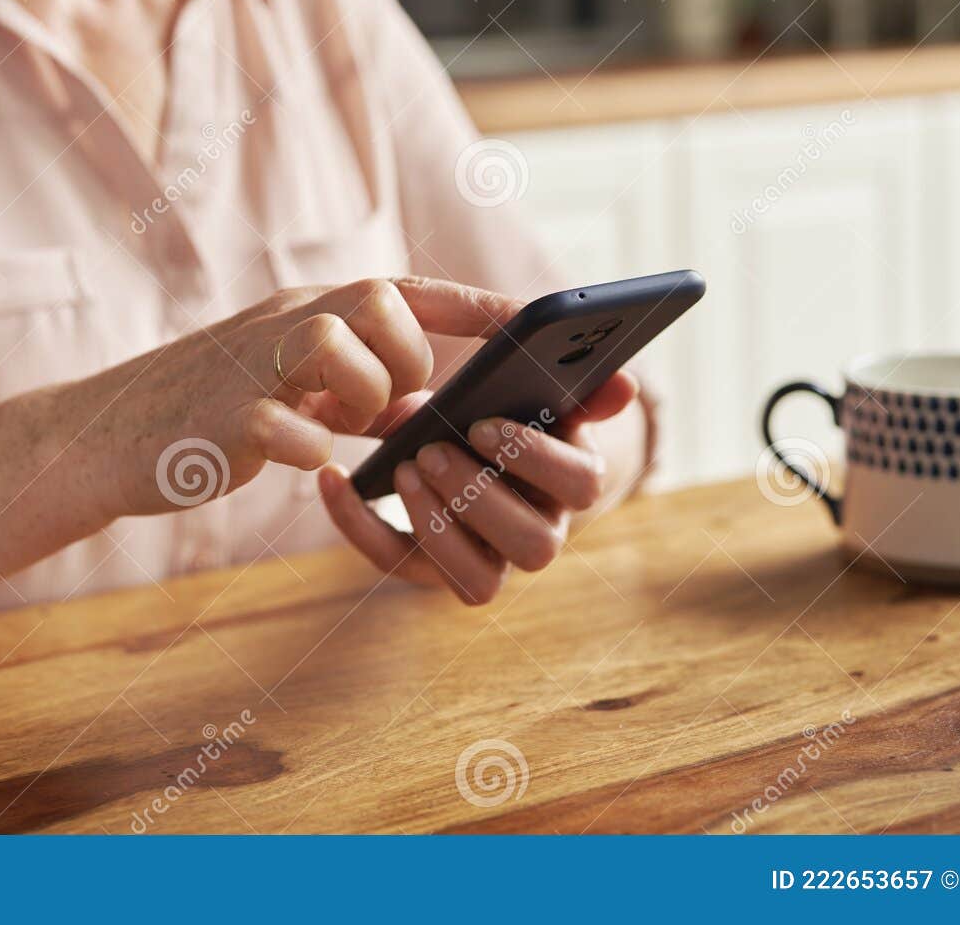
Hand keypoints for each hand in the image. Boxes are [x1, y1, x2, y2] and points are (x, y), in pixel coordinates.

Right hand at [94, 277, 521, 518]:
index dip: (478, 305)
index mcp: (311, 312)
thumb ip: (363, 394)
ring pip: (334, 344)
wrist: (107, 435)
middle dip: (405, 356)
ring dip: (362, 395)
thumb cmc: (215, 410)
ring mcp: (250, 367)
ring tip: (339, 426)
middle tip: (387, 402)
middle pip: (379, 299)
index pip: (411, 291)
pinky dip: (308, 448)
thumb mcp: (297, 389)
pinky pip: (284, 426)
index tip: (538, 321)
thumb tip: (430, 407)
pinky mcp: (221, 420)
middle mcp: (285, 324)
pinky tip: (304, 461)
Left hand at [317, 371, 642, 603]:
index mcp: (571, 476)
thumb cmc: (496, 399)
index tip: (483, 422)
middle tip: (431, 450)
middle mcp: (538, 529)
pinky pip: (399, 564)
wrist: (445, 424)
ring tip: (403, 469)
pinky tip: (334, 478)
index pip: (582, 484)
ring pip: (478, 579)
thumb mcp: (528, 381)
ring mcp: (486, 558)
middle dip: (479, 497)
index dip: (535, 458)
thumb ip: (571, 380)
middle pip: (532, 544)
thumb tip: (625, 385)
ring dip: (438, 525)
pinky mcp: (430, 568)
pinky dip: (360, 525)